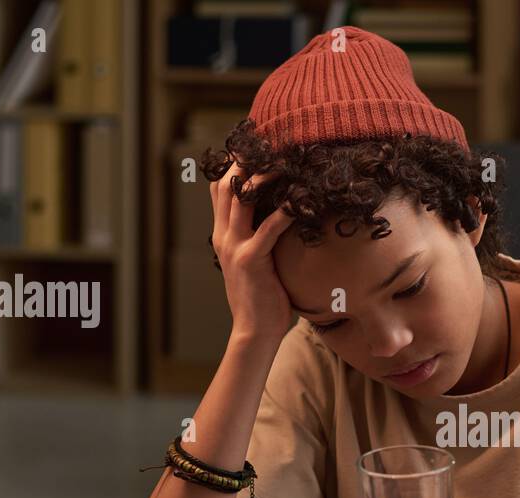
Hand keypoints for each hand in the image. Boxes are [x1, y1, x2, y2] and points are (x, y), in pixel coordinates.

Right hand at [209, 164, 295, 341]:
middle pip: (227, 185)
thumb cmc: (264, 298)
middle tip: (271, 144)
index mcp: (223, 234)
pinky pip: (268, 228)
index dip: (233, 164)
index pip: (219, 189)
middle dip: (246, 160)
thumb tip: (283, 218)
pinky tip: (299, 202)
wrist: (254, 331)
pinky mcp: (251, 259)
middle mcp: (223, 236)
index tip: (254, 147)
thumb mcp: (257, 262)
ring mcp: (234, 246)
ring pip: (241, 199)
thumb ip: (261, 239)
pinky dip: (284, 211)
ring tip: (285, 163)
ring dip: (263, 177)